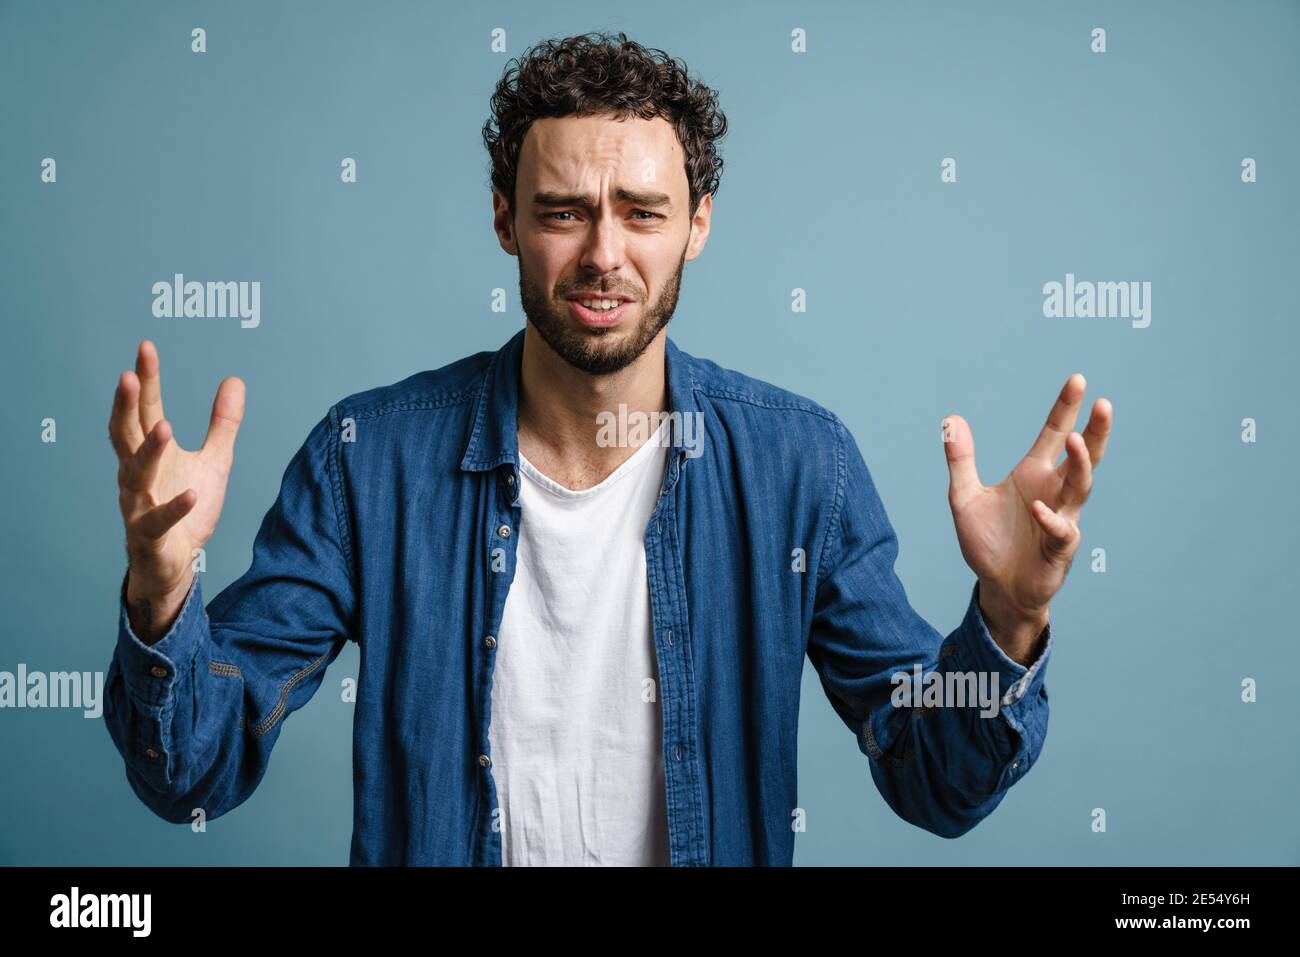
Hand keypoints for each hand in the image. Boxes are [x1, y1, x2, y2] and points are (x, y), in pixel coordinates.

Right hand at [109, 340, 244, 632]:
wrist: (175, 563)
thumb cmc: (188, 508)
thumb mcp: (214, 460)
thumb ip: (223, 423)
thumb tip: (234, 380)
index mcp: (150, 452)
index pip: (145, 410)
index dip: (144, 380)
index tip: (145, 348)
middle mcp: (137, 474)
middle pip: (126, 434)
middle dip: (127, 405)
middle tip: (128, 374)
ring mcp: (139, 505)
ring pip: (137, 475)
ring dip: (149, 452)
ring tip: (165, 427)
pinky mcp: (150, 536)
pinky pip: (160, 521)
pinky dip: (175, 508)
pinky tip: (192, 494)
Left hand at [942, 373, 1111, 663]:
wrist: (998, 586)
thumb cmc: (988, 541)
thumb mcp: (964, 497)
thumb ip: (960, 460)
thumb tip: (951, 419)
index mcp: (1033, 475)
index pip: (1053, 434)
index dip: (1065, 409)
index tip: (1077, 380)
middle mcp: (1053, 492)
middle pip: (1082, 457)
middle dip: (1094, 432)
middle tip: (1103, 404)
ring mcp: (1061, 519)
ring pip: (1080, 488)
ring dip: (1080, 465)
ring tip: (1076, 441)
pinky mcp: (1059, 549)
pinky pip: (1061, 531)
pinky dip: (1051, 520)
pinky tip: (1039, 510)